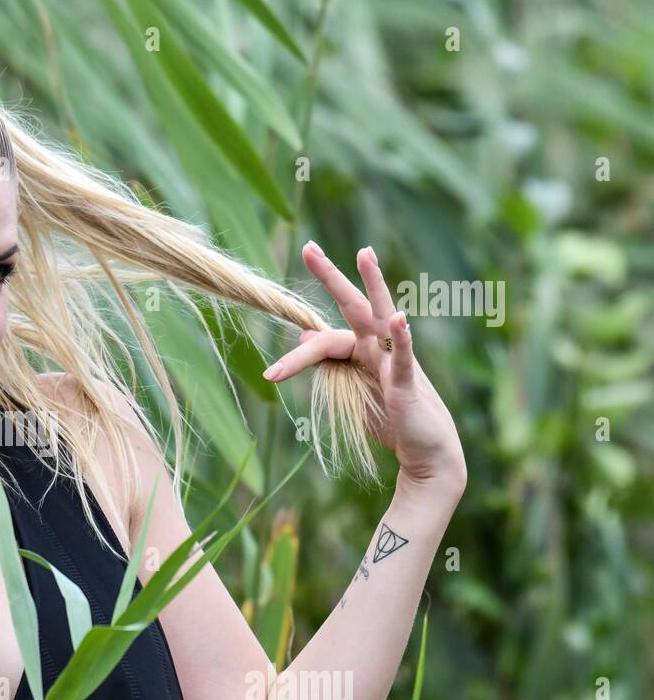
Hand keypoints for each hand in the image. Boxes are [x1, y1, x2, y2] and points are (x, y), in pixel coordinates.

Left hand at [263, 242, 466, 494]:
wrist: (425, 451)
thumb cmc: (391, 420)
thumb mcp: (352, 390)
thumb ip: (331, 362)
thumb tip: (305, 336)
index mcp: (363, 350)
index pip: (324, 339)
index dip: (298, 356)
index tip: (273, 374)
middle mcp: (378, 347)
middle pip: (352, 305)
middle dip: (330, 277)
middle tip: (308, 247)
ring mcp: (394, 359)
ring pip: (379, 317)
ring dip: (373, 284)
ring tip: (364, 253)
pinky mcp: (406, 381)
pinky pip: (403, 354)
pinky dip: (401, 336)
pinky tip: (399, 317)